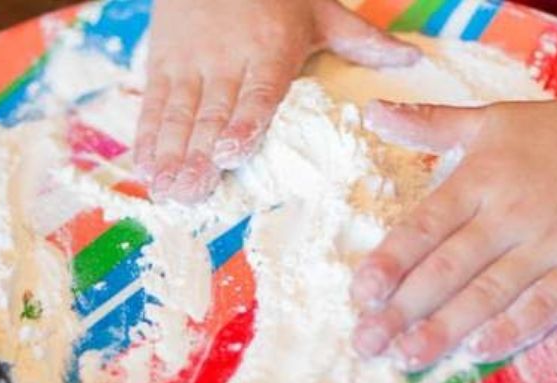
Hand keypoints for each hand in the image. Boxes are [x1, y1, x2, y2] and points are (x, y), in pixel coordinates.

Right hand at [136, 0, 418, 202]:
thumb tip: (412, 60)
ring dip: (170, 153)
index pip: (256, 93)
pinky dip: (147, 137)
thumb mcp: (321, 9)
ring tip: (165, 188)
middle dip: (198, 154)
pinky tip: (144, 168)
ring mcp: (190, 63)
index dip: (242, 124)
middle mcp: (226, 59)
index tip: (231, 153)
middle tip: (191, 190)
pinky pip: (154, 104)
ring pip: (178, 113)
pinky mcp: (164, 63)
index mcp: (269, 51)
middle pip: (211, 112)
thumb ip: (361, 40)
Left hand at [350, 42, 556, 367]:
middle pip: (448, 268)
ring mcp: (549, 244)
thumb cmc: (555, 132)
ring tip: (407, 355)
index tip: (360, 294)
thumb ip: (429, 124)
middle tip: (367, 342)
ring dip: (445, 327)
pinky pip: (544, 305)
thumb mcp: (488, 121)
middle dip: (403, 309)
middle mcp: (509, 214)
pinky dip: (512, 328)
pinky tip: (478, 351)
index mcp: (479, 180)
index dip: (391, 262)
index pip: (424, 227)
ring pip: (489, 292)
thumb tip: (372, 112)